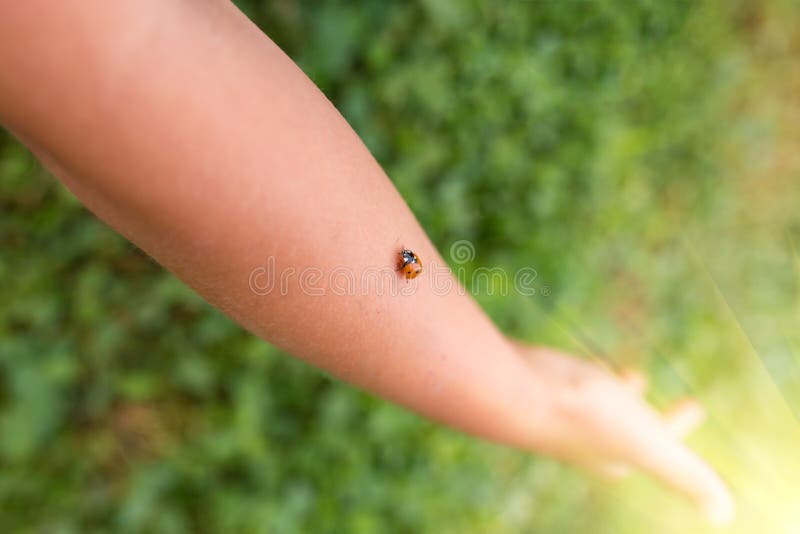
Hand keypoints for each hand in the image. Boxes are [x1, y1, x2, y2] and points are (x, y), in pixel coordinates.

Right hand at [513, 342, 734, 525]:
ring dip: (609, 388)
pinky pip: (563, 383)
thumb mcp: (649, 443)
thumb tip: (725, 515)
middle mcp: (583, 439)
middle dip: (639, 406)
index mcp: (614, 453)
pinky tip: (571, 361)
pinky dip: (578, 374)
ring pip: (591, 403)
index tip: (696, 402)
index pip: (657, 446)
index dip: (678, 424)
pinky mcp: (532, 389)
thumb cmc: (583, 416)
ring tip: (614, 368)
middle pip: (621, 424)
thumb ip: (686, 475)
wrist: (514, 392)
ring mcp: (556, 413)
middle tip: (643, 378)